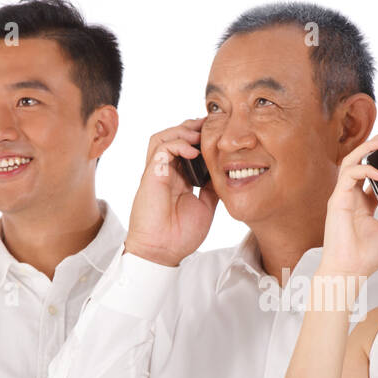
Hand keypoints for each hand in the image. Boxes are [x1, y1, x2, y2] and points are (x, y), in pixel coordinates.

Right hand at [123, 118, 219, 266]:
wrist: (163, 251)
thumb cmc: (180, 235)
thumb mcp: (205, 206)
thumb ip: (212, 189)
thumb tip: (226, 174)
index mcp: (178, 179)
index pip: (186, 148)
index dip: (200, 138)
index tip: (217, 134)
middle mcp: (165, 172)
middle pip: (173, 137)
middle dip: (192, 127)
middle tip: (210, 125)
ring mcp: (157, 172)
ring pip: (163, 137)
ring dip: (182, 131)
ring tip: (200, 133)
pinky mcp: (151, 175)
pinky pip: (160, 149)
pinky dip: (176, 143)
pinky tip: (192, 150)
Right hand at [318, 126, 377, 278]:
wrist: (348, 273)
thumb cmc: (363, 257)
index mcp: (361, 203)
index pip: (370, 172)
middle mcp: (350, 196)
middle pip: (360, 161)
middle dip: (374, 145)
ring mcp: (342, 197)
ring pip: (351, 162)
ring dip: (367, 148)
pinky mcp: (337, 200)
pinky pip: (349, 175)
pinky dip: (365, 169)